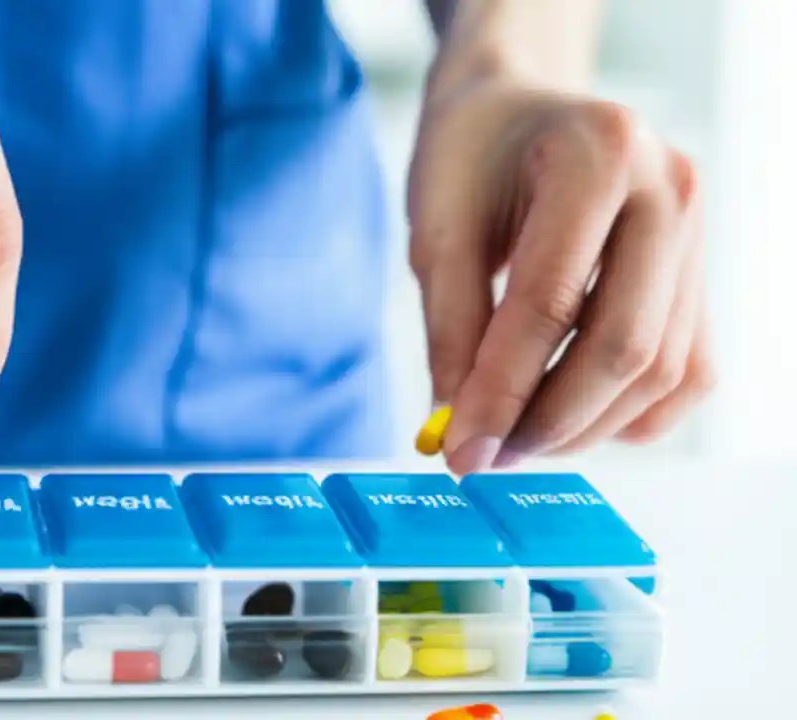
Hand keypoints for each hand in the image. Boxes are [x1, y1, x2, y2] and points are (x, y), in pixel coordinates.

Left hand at [408, 74, 713, 473]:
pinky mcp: (702, 276)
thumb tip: (458, 434)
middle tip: (485, 457)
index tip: (458, 450)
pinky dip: (628, 414)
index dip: (502, 389)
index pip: (551, 300)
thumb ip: (451, 331)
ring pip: (663, 371)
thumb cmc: (470, 159)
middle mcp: (671, 189)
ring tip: (514, 439)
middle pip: (625, 345)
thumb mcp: (436, 230)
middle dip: (550, 421)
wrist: (517, 111)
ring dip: (586, 427)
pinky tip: (565, 415)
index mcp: (600, 153)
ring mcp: (700, 234)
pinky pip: (687, 373)